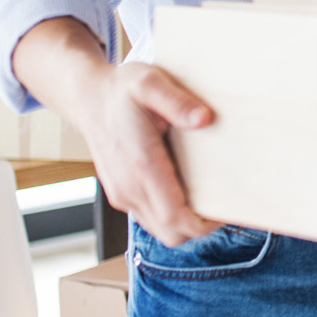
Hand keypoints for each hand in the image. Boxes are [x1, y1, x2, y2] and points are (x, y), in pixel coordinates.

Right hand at [82, 60, 219, 246]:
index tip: (228, 211)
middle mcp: (129, 187)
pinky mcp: (121, 194)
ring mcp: (123, 194)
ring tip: (209, 198)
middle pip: (171, 233)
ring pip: (160, 230)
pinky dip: (171, 215)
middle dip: (200, 227)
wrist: (88, 97)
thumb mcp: (151, 83)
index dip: (205, 223)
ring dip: (186, 223)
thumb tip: (204, 118)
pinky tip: (187, 191)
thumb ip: (176, 102)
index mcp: (141, 164)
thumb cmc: (122, 90)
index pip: (174, 216)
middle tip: (225, 205)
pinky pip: (150, 218)